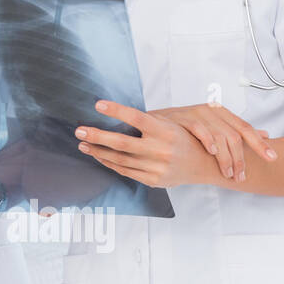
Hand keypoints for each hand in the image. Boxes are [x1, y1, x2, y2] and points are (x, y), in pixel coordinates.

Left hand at [75, 99, 275, 188]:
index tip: (98, 103)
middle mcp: (161, 150)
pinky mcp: (152, 179)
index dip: (117, 110)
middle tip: (79, 130)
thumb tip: (116, 111)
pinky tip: (98, 155)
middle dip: (97, 136)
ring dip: (98, 151)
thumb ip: (148, 121)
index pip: (137, 118)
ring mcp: (156, 167)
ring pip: (119, 159)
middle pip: (122, 143)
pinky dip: (109, 163)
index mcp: (165, 131)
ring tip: (83, 143)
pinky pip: (125, 171)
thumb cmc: (182, 139)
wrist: (204, 165)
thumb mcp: (170, 124)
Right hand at [151, 103, 276, 181]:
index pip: (246, 128)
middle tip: (240, 176)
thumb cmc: (183, 128)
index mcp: (221, 112)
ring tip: (227, 173)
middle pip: (235, 135)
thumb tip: (266, 135)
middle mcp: (211, 110)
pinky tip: (213, 152)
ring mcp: (196, 113)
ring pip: (220, 135)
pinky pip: (199, 128)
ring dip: (226, 157)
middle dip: (240, 158)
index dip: (260, 144)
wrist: (151, 122)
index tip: (272, 158)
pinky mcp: (181, 117)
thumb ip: (236, 131)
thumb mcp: (212, 127)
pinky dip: (208, 141)